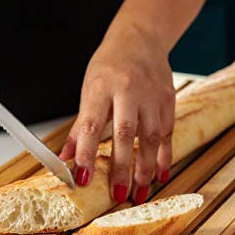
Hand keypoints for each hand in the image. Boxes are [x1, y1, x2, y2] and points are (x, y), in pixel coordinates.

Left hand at [60, 24, 175, 204]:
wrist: (141, 39)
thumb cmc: (110, 66)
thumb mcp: (88, 90)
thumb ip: (80, 126)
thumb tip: (66, 157)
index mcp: (101, 86)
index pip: (91, 125)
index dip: (86, 153)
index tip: (82, 178)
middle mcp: (128, 89)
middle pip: (126, 133)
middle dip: (122, 167)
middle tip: (119, 195)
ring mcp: (152, 94)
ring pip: (151, 136)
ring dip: (146, 167)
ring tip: (140, 192)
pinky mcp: (169, 99)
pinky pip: (167, 133)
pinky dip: (164, 156)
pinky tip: (160, 175)